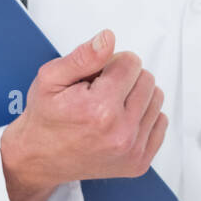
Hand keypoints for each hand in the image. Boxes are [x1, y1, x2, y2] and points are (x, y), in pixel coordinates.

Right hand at [0, 30, 168, 200]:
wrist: (39, 158)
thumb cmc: (45, 119)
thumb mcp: (51, 78)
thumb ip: (83, 56)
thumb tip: (108, 39)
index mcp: (99, 109)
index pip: (131, 62)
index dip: (112, 64)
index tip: (96, 78)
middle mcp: (120, 132)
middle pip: (146, 79)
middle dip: (125, 78)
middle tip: (100, 92)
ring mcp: (132, 150)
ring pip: (156, 98)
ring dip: (136, 96)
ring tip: (109, 107)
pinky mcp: (140, 162)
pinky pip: (160, 122)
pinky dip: (144, 117)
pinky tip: (121, 121)